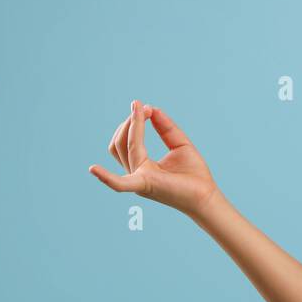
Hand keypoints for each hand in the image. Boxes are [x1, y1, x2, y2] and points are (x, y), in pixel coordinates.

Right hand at [88, 99, 220, 217]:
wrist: (207, 196)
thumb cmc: (194, 174)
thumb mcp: (180, 144)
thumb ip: (166, 127)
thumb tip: (151, 108)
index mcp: (142, 165)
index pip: (128, 140)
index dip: (134, 121)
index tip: (145, 106)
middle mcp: (135, 172)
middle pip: (121, 143)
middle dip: (131, 122)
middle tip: (145, 108)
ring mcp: (138, 179)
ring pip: (124, 149)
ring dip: (132, 127)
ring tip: (143, 111)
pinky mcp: (145, 186)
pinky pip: (121, 183)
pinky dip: (107, 178)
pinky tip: (94, 169)